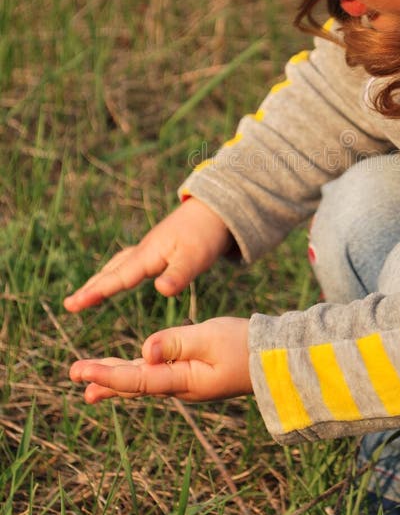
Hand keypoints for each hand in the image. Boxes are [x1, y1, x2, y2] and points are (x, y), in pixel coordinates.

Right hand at [64, 198, 231, 311]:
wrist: (214, 210)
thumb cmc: (206, 235)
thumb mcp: (196, 258)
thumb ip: (179, 275)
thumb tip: (160, 291)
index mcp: (149, 254)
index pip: (118, 277)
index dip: (96, 292)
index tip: (74, 304)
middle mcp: (144, 251)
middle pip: (111, 271)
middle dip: (91, 288)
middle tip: (69, 305)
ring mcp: (149, 249)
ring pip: (118, 266)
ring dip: (101, 279)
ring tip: (85, 295)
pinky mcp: (156, 249)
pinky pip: (128, 263)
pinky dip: (115, 272)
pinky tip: (117, 277)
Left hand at [69, 317, 250, 402]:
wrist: (278, 360)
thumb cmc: (246, 345)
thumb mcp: (211, 337)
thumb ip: (177, 342)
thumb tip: (145, 351)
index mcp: (183, 380)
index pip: (137, 378)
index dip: (106, 374)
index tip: (80, 371)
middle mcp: (181, 386)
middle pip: (135, 383)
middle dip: (104, 380)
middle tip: (74, 376)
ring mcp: (188, 382)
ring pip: (145, 380)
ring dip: (117, 379)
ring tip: (90, 385)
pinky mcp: (195, 373)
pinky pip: (159, 374)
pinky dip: (138, 372)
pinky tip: (132, 369)